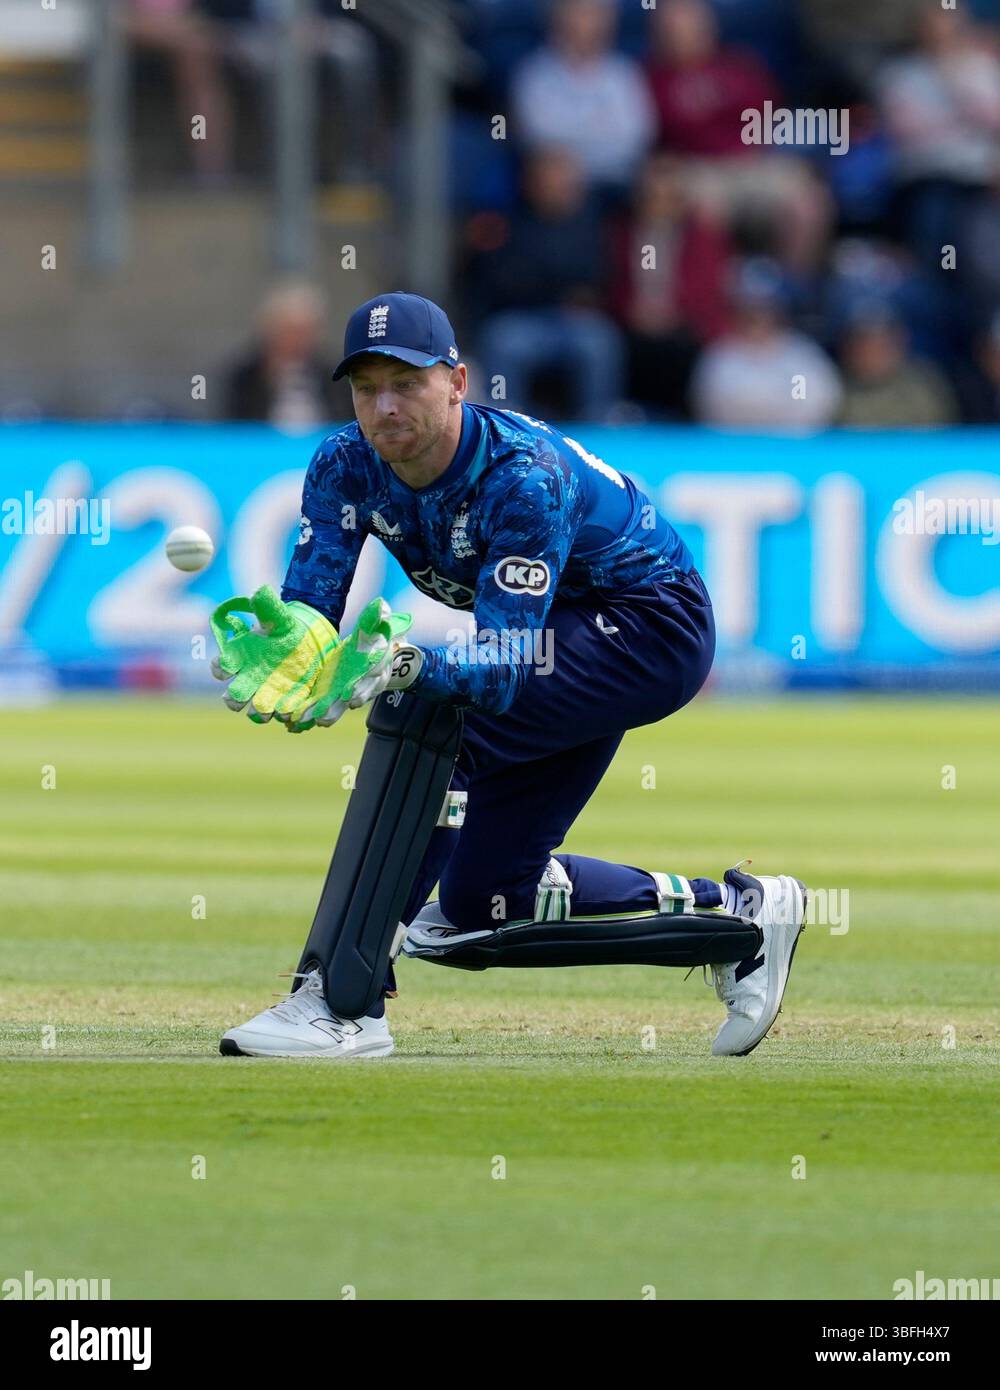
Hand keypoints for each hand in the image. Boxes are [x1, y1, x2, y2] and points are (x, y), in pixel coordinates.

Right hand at [210, 586, 339, 723]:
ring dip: (261, 713)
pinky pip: (282, 715)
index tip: (227, 666)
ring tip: (272, 709)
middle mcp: (248, 681)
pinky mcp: (288, 702)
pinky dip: (286, 717)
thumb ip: (266, 607)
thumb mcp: (277, 615)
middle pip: (233, 699)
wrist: (308, 639)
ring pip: (256, 713)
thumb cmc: (284, 627)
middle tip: (245, 697)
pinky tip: (293, 714)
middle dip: (237, 700)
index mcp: (238, 660)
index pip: (220, 668)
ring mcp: (267, 695)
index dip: (220, 669)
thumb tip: (259, 592)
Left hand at [283, 599, 418, 731]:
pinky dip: (310, 715)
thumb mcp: (375, 626)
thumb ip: (375, 617)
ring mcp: (346, 693)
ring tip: (304, 721)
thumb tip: (380, 605)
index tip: (350, 696)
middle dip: (335, 709)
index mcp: (375, 668)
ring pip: (334, 707)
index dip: (360, 689)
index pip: (368, 680)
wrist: (374, 655)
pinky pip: (322, 708)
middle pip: (349, 700)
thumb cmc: (374, 639)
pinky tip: (294, 722)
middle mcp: (362, 685)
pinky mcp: (332, 696)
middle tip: (322, 718)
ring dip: (321, 715)